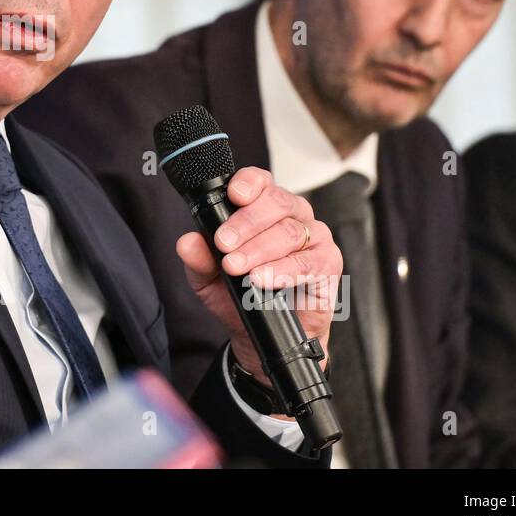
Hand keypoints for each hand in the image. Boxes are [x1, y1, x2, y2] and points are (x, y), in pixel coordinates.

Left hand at [175, 166, 340, 388]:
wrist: (261, 334)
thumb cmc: (240, 295)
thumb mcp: (209, 278)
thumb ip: (199, 258)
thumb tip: (187, 242)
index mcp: (264, 207)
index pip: (260, 181)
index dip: (249, 183)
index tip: (233, 196)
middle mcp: (293, 215)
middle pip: (276, 202)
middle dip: (246, 223)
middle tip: (224, 244)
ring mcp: (314, 237)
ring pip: (290, 232)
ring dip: (259, 250)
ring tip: (237, 267)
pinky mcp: (328, 263)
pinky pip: (308, 262)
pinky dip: (283, 271)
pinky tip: (263, 279)